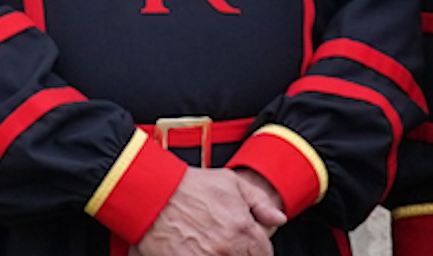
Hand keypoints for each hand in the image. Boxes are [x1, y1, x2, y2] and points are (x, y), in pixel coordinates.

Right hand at [132, 168, 277, 255]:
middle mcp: (227, 248)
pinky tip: (199, 250)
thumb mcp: (231, 182)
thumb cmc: (189, 186)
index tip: (252, 247)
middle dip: (243, 253)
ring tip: (213, 245)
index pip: (264, 253)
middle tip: (230, 244)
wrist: (154, 194)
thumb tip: (279, 217)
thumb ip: (260, 202)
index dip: (259, 250)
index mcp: (242, 228)